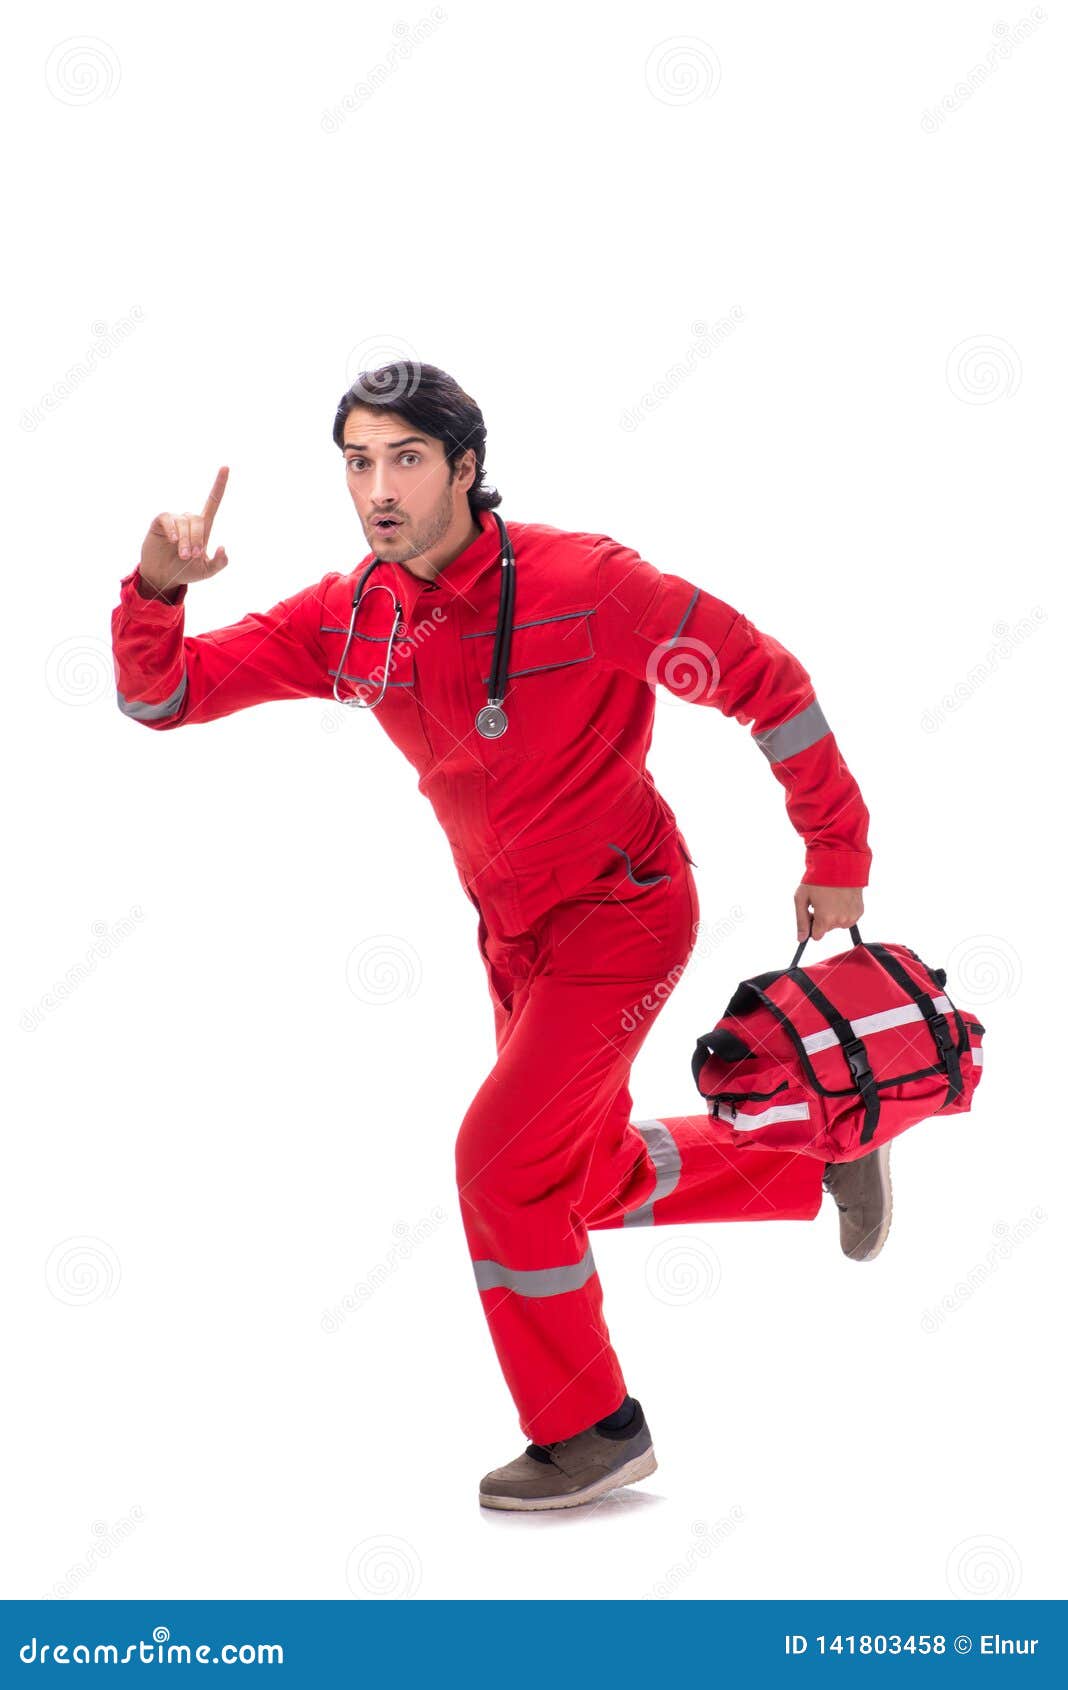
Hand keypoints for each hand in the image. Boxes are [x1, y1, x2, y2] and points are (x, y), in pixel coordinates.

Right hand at [139, 466, 229, 594]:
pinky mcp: (160, 522)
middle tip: (192, 556)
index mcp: (203, 528)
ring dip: (186, 540)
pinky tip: (173, 540)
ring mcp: (174, 520)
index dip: (219, 486)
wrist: (164, 578)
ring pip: (184, 523)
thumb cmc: (186, 571)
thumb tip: (223, 547)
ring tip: (183, 555)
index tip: (226, 467)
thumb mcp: (207, 571)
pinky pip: (168, 519)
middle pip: (198, 520)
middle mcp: (189, 520)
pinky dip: (172, 529)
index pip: (213, 502)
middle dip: (197, 539)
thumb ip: (220, 563)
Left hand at [794, 883, 863, 942]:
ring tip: (832, 897)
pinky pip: (849, 918)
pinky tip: (841, 897)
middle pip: (827, 928)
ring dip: (834, 915)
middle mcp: (840, 921)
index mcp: (825, 919)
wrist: (839, 863)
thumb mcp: (801, 898)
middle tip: (821, 900)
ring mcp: (852, 916)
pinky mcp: (860, 911)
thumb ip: (801, 921)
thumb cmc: (818, 879)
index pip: (816, 936)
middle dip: (823, 918)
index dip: (812, 925)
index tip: (812, 913)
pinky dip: (844, 911)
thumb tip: (801, 939)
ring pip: (839, 924)